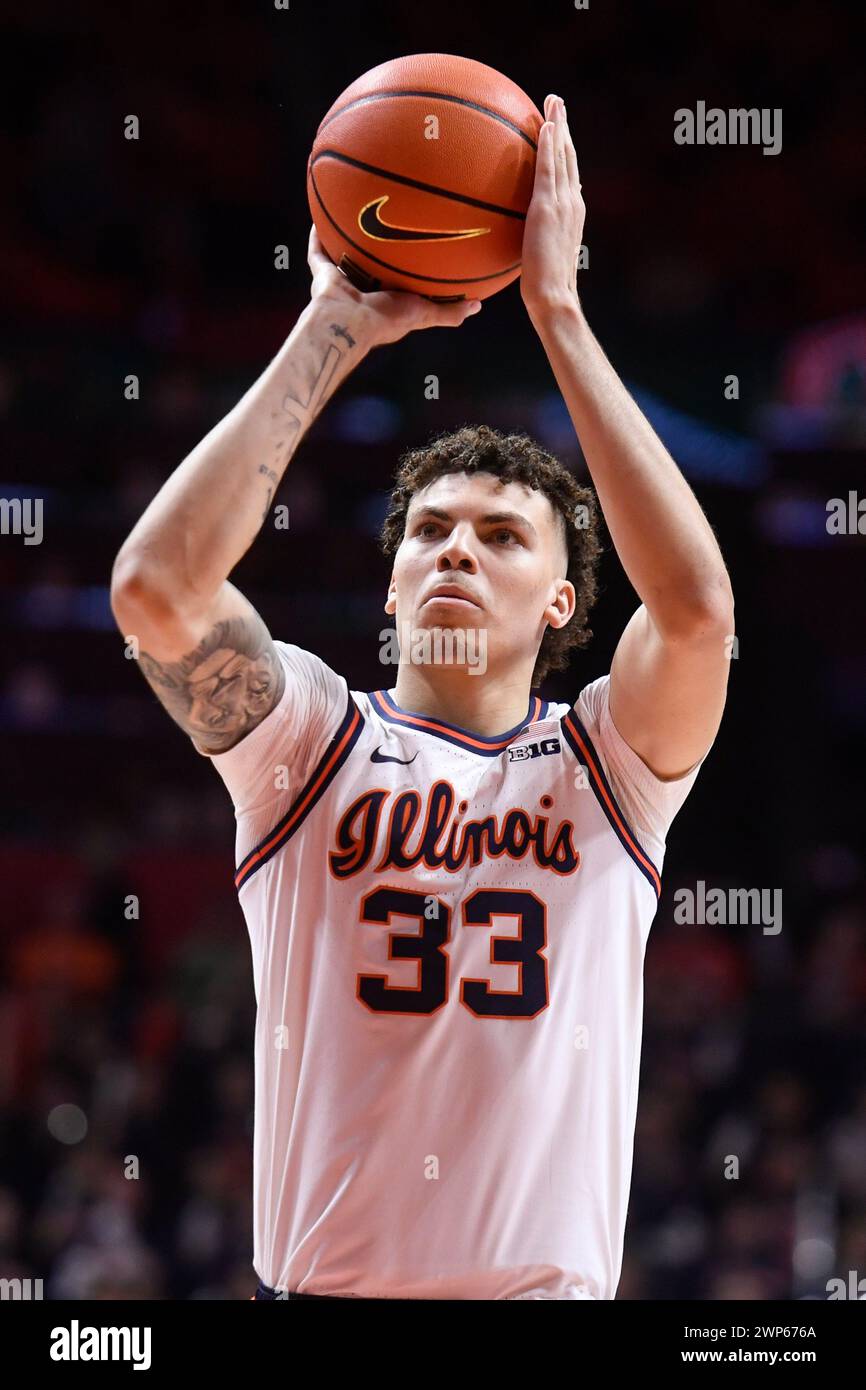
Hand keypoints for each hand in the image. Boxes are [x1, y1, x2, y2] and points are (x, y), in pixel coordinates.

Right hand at [306, 225, 481, 348]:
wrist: (349, 321)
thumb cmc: (386, 319)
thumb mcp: (424, 314)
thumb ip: (449, 312)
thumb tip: (478, 305)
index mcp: (386, 300)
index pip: (398, 283)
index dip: (406, 269)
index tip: (417, 250)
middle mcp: (364, 290)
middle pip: (371, 266)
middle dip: (377, 250)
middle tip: (387, 225)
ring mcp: (343, 282)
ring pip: (344, 257)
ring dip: (347, 239)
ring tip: (355, 214)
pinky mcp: (323, 275)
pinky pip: (318, 251)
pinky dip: (318, 235)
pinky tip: (322, 212)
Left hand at [520, 95, 585, 315]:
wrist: (553, 296)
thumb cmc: (544, 289)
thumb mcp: (539, 259)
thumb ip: (533, 242)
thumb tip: (520, 239)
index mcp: (571, 213)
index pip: (568, 176)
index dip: (564, 151)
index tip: (558, 132)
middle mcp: (572, 203)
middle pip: (569, 158)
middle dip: (564, 128)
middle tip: (557, 103)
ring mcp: (564, 203)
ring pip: (563, 156)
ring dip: (559, 126)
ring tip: (553, 102)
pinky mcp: (550, 206)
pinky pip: (549, 168)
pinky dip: (549, 145)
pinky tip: (545, 125)